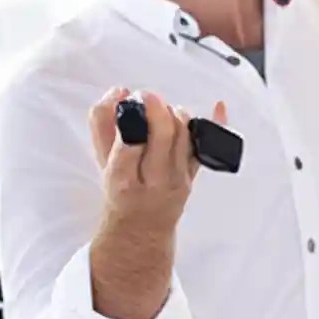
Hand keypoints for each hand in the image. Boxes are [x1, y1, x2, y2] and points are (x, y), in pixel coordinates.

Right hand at [88, 88, 227, 231]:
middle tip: (144, 96)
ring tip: (159, 110)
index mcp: (123, 179)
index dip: (132, 115)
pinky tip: (217, 106)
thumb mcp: (101, 160)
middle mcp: (155, 181)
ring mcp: (180, 178)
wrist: (142, 227)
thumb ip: (102, 122)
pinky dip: (215, 124)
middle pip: (164, 135)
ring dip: (172, 112)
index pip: (130, 142)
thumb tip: (118, 91)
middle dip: (156, 108)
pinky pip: (208, 147)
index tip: (128, 97)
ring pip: (184, 133)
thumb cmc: (120, 190)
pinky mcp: (195, 175)